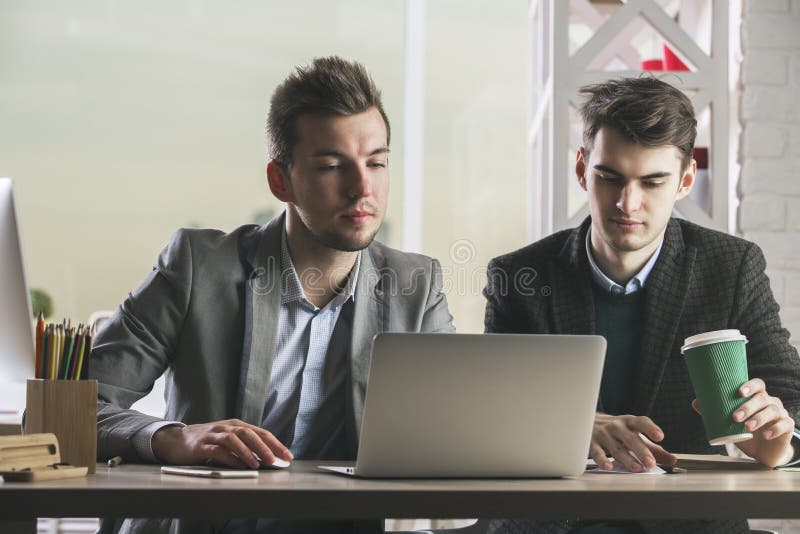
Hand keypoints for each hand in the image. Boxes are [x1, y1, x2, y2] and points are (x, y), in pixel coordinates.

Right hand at [152, 419, 292, 468]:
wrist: (176, 440)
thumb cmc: (207, 442)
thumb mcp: (228, 441)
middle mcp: (226, 427)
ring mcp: (213, 435)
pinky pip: (217, 450)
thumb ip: (245, 447)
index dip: (276, 444)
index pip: (261, 432)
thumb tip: (267, 459)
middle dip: (264, 446)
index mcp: (236, 426)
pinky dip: (229, 457)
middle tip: (275, 459)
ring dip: (247, 452)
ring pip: (234, 439)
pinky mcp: (200, 445)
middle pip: (249, 433)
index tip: (287, 456)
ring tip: (257, 464)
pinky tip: (238, 465)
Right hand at [590, 413, 675, 471]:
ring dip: (627, 459)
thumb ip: (653, 448)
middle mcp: (616, 426)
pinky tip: (608, 466)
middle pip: (630, 438)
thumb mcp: (634, 435)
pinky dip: (602, 459)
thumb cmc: (616, 432)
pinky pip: (597, 452)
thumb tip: (673, 460)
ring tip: (637, 469)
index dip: (650, 428)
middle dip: (641, 451)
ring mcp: (603, 434)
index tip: (660, 436)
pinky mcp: (591, 443)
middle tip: (651, 463)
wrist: (585, 421)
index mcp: (629, 422)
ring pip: (616, 448)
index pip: (641, 422)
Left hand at [692, 378, 795, 467]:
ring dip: (759, 418)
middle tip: (735, 417)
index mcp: (757, 396)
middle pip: (763, 398)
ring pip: (773, 411)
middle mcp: (770, 402)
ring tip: (747, 427)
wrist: (763, 450)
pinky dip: (775, 429)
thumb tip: (695, 402)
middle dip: (748, 406)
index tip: (739, 392)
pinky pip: (785, 424)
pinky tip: (766, 435)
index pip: (758, 384)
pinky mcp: (787, 427)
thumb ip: (714, 411)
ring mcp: (780, 413)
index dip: (750, 385)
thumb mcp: (729, 422)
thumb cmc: (745, 430)